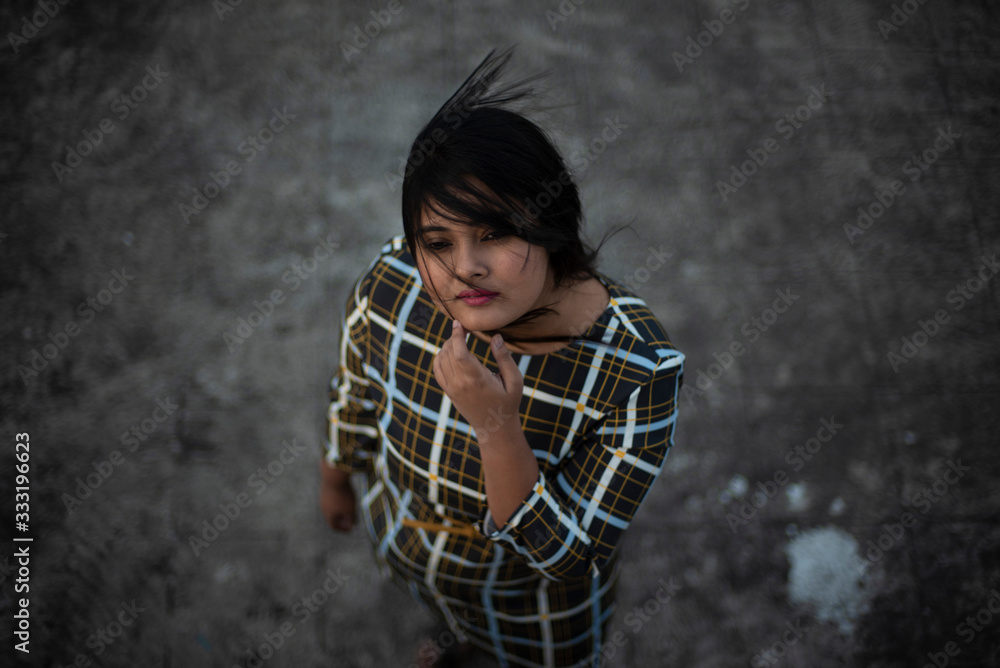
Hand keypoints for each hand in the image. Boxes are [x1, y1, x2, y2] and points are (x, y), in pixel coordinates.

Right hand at [319, 460, 355, 531]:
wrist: (333, 475)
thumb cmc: (343, 494)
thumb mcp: (350, 508)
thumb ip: (351, 519)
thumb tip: (352, 525)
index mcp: (328, 514)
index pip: (334, 526)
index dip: (342, 528)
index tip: (350, 528)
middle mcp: (323, 506)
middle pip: (332, 516)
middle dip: (341, 519)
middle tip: (350, 519)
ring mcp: (323, 496)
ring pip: (331, 506)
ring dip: (340, 508)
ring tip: (349, 507)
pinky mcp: (325, 487)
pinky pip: (332, 496)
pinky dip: (339, 499)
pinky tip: (346, 494)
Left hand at [432, 319, 522, 442]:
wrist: (495, 428)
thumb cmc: (508, 402)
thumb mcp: (515, 380)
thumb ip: (505, 357)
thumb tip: (496, 336)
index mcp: (477, 380)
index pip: (460, 353)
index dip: (457, 335)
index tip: (458, 322)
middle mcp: (461, 384)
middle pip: (449, 353)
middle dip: (454, 337)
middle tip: (464, 329)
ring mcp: (452, 389)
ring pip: (441, 359)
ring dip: (447, 346)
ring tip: (459, 339)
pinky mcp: (448, 392)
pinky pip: (437, 370)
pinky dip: (440, 356)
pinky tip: (450, 351)